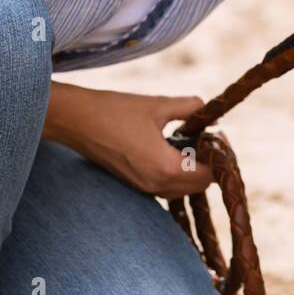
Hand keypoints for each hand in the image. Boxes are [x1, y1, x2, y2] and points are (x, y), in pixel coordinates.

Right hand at [45, 82, 215, 199]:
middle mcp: (155, 185)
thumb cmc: (116, 110)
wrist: (75, 121)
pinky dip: (176, 172)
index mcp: (165, 168)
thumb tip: (212, 113)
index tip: (217, 133)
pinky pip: (165, 186)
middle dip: (208, 164)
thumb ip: (191, 108)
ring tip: (190, 140)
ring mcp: (142, 188)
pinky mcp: (132, 184)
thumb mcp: (159, 105)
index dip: (218, 155)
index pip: (208, 174)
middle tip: (207, 136)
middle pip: (198, 186)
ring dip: (193, 169)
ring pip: (182, 189)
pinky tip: (172, 147)